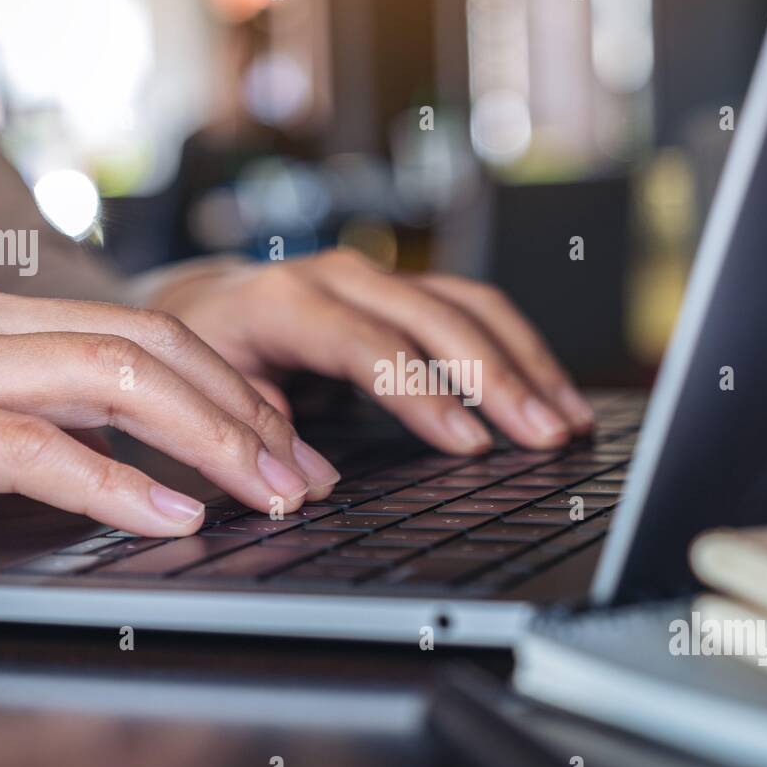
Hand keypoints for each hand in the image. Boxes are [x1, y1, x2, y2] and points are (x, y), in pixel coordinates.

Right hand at [0, 285, 342, 534]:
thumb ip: (27, 411)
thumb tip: (120, 456)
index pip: (147, 331)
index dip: (230, 386)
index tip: (284, 441)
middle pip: (151, 345)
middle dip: (245, 410)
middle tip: (305, 475)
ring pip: (110, 378)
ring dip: (209, 437)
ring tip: (269, 492)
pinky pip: (28, 446)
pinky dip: (112, 483)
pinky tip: (171, 515)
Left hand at [148, 249, 594, 452]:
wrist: (196, 298)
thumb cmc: (205, 352)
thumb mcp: (210, 394)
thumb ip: (257, 435)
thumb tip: (311, 489)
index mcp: (286, 302)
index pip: (370, 347)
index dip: (425, 397)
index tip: (472, 447)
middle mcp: (341, 277)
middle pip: (439, 320)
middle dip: (500, 381)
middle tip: (547, 437)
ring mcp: (379, 278)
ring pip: (470, 306)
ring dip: (526, 362)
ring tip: (569, 419)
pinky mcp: (404, 290)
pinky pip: (473, 309)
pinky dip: (518, 350)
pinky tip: (550, 391)